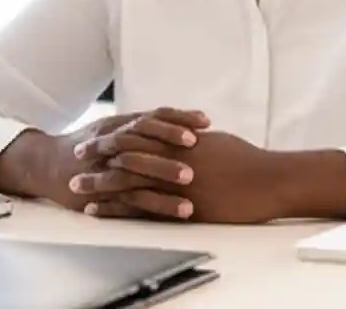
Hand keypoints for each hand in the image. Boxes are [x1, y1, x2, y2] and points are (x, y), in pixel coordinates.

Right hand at [0, 107, 209, 214]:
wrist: (44, 163)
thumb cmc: (85, 146)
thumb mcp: (110, 129)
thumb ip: (140, 128)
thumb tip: (179, 125)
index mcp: (117, 125)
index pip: (152, 117)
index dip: (178, 117)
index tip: (205, 121)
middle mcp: (111, 142)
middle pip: (143, 136)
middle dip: (171, 138)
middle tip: (199, 144)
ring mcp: (104, 167)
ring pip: (136, 168)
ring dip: (164, 174)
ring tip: (192, 183)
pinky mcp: (102, 193)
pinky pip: (130, 199)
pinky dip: (154, 204)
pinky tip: (177, 211)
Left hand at [72, 131, 284, 223]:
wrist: (269, 180)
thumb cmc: (249, 160)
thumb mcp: (216, 142)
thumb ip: (193, 140)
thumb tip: (182, 137)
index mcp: (179, 139)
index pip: (138, 134)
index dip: (114, 136)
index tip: (95, 138)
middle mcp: (172, 157)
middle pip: (125, 154)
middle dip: (98, 154)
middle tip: (76, 155)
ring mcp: (174, 182)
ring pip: (127, 180)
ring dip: (99, 183)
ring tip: (76, 186)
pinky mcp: (180, 205)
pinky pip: (140, 208)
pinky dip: (116, 208)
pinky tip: (99, 211)